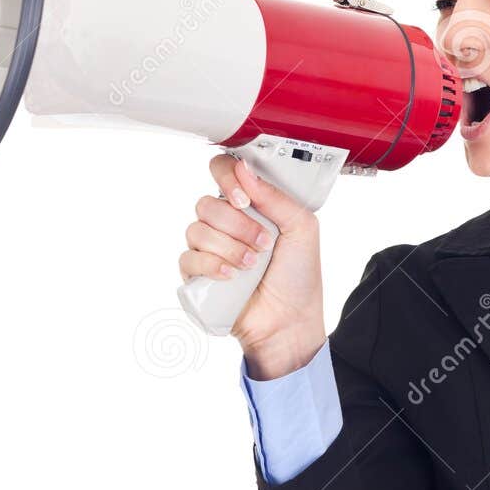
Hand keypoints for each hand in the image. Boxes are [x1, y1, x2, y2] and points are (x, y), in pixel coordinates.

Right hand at [179, 154, 324, 378]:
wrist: (290, 320)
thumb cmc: (298, 276)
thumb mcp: (302, 227)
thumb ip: (275, 196)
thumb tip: (244, 169)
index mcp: (249, 204)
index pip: (221, 171)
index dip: (226, 178)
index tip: (244, 200)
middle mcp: (226, 223)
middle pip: (207, 203)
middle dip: (236, 225)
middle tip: (263, 243)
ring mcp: (209, 248)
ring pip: (196, 230)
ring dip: (228, 247)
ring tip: (252, 265)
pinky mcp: (197, 274)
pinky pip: (188, 258)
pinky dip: (212, 266)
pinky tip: (232, 276)